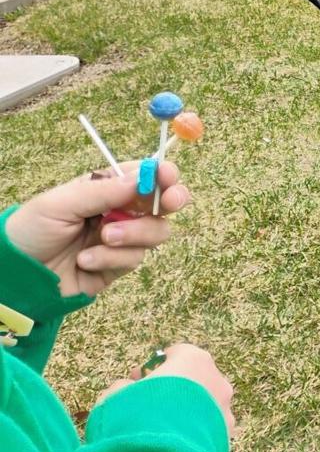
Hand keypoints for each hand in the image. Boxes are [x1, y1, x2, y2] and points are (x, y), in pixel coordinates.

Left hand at [5, 164, 188, 297]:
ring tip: (104, 238)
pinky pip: (134, 259)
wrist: (17, 277)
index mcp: (106, 188)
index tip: (168, 177)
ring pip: (156, 232)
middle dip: (170, 201)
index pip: (144, 175)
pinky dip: (111, 258)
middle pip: (164, 202)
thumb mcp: (60, 204)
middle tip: (168, 204)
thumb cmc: (31, 231)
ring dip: (134, 234)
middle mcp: (120, 211)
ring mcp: (123, 239)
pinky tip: (86, 261)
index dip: (162, 174)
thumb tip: (143, 178)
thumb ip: (101, 191)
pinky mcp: (119, 265)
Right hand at [96, 343, 236, 437]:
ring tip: (163, 432)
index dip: (153, 368)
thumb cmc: (137, 416)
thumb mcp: (116, 396)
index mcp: (193, 359)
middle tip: (150, 407)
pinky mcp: (227, 433)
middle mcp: (216, 378)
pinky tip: (176, 447)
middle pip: (194, 378)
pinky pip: (209, 428)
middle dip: (174, 391)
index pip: (176, 354)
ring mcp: (225, 405)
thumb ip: (124, 387)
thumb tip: (127, 389)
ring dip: (188, 413)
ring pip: (205, 405)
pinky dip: (196, 434)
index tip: (136, 382)